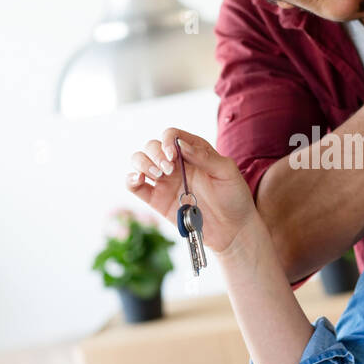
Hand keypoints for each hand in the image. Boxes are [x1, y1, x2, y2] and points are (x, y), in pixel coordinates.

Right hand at [126, 128, 259, 255]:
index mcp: (193, 151)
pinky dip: (130, 179)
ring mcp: (165, 181)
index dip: (168, 141)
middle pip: (152, 146)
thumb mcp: (226, 172)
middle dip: (155, 154)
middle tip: (169, 170)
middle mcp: (176, 163)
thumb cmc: (233, 197)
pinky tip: (138, 179)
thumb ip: (205, 157)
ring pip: (139, 161)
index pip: (171, 135)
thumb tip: (181, 145)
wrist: (232, 229)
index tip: (173, 155)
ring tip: (158, 176)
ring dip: (142, 163)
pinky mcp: (156, 199)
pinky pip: (135, 186)